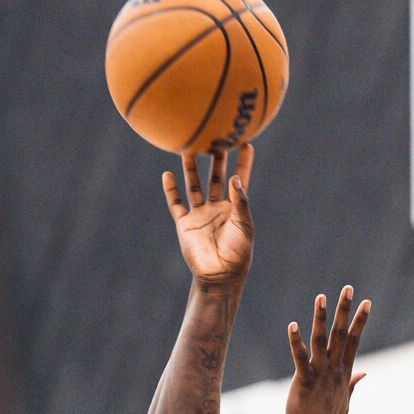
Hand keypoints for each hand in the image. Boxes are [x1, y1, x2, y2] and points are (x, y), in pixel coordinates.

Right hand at [162, 145, 254, 288]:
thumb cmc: (238, 253)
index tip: (246, 143)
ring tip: (189, 149)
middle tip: (215, 138)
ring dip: (191, 169)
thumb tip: (235, 178)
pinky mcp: (185, 224)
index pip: (239, 180)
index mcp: (235, 208)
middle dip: (216, 159)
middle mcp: (217, 208)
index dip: (244, 163)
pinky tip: (167, 175)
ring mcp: (200, 215)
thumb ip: (240, 202)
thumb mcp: (244, 225)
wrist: (219, 275)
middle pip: (215, 178)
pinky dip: (171, 190)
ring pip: (194, 186)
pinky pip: (176, 203)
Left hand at [285, 285, 370, 413]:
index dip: (360, 321)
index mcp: (344, 373)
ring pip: (322, 341)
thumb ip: (353, 384)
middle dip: (345, 311)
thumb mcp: (345, 401)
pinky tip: (292, 325)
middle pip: (342, 335)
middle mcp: (334, 370)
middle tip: (349, 288)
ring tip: (321, 296)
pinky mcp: (304, 381)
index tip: (366, 302)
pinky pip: (300, 358)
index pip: (354, 341)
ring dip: (322, 318)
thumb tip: (364, 372)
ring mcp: (320, 374)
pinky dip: (296, 341)